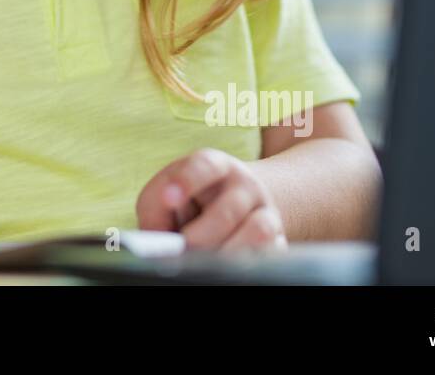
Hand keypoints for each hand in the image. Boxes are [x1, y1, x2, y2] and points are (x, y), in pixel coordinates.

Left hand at [136, 148, 286, 251]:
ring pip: (257, 233)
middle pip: (227, 210)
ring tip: (204, 265)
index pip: (205, 165)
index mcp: (216, 166)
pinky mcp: (278, 241)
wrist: (235, 205)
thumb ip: (156, 209)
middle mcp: (245, 187)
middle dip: (200, 236)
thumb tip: (155, 239)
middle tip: (181, 249)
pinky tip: (227, 269)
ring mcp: (267, 212)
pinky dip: (250, 264)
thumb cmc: (190, 201)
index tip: (169, 198)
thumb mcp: (168, 194)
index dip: (187, 180)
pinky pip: (273, 253)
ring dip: (227, 253)